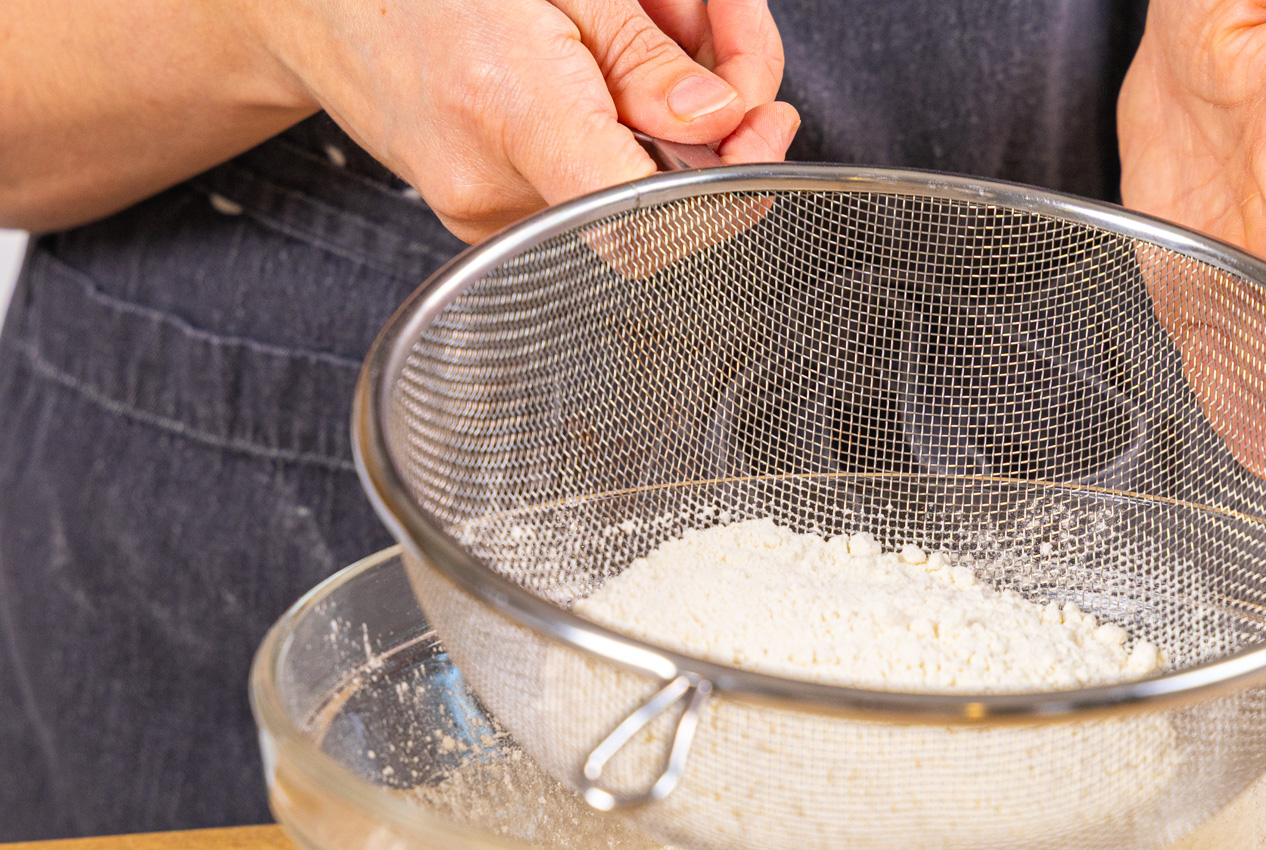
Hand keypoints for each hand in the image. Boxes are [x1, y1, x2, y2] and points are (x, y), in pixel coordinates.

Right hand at [246, 0, 798, 241]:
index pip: (649, 218)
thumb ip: (644, 56)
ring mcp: (484, 214)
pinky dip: (621, 133)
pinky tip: (609, 71)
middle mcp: (494, 188)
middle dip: (714, 118)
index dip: (729, 194)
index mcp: (515, 113)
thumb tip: (722, 120)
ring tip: (649, 17)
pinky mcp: (485, 214)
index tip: (762, 134)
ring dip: (669, 115)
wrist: (310, 1)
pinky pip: (585, 187)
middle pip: (656, 197)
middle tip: (727, 34)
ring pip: (627, 190)